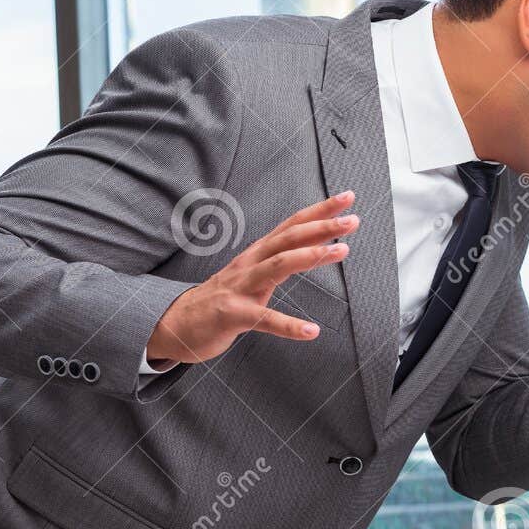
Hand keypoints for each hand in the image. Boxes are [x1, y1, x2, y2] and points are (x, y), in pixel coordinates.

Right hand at [145, 191, 359, 365]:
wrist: (176, 323)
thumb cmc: (222, 298)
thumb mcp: (254, 273)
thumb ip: (282, 260)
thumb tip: (317, 245)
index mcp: (258, 253)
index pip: (292, 225)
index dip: (319, 210)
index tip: (347, 198)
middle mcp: (250, 264)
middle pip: (288, 238)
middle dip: (322, 227)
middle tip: (352, 220)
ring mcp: (240, 288)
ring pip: (278, 266)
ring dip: (311, 256)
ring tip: (342, 251)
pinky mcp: (233, 315)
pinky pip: (264, 320)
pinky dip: (289, 326)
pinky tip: (311, 331)